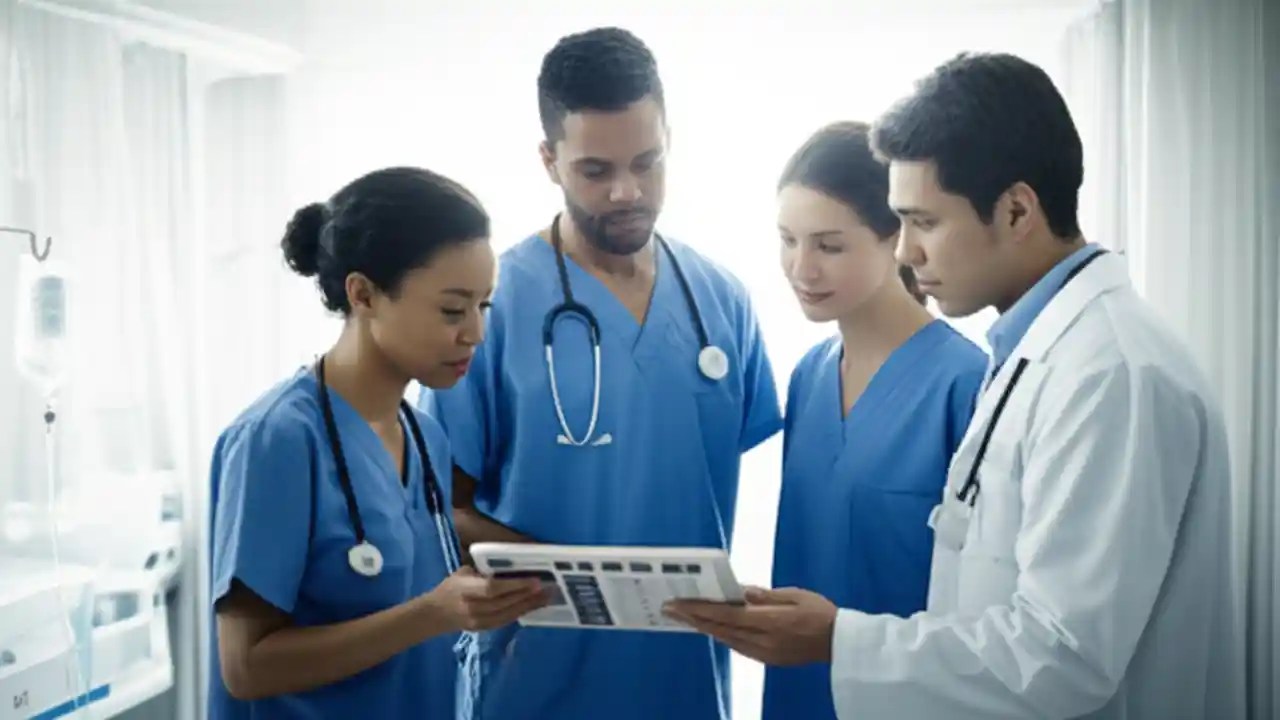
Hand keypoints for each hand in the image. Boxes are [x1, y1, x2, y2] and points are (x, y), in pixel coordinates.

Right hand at [425, 566, 547, 631]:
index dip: (514, 585)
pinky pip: (505, 621)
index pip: (492, 588)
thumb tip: (508, 567)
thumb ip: (483, 571)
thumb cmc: (450, 588)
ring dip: (528, 605)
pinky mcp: (483, 629)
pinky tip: (532, 607)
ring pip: (508, 614)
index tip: (533, 580)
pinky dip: (520, 613)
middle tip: (546, 587)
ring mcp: (478, 621)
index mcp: (466, 589)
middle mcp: (473, 607)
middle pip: (504, 602)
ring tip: (545, 598)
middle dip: (527, 595)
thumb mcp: (463, 573)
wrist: (435, 615)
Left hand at [663, 586, 837, 665]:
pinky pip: (738, 647)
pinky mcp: (769, 659)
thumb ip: (766, 595)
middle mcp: (764, 641)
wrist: (841, 644)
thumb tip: (740, 592)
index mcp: (770, 622)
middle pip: (720, 630)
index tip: (677, 604)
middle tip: (671, 609)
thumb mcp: (794, 595)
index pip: (726, 615)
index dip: (699, 610)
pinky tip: (714, 628)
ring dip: (705, 628)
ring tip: (686, 617)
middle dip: (694, 619)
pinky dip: (723, 635)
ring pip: (727, 640)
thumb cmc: (821, 613)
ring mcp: (765, 654)